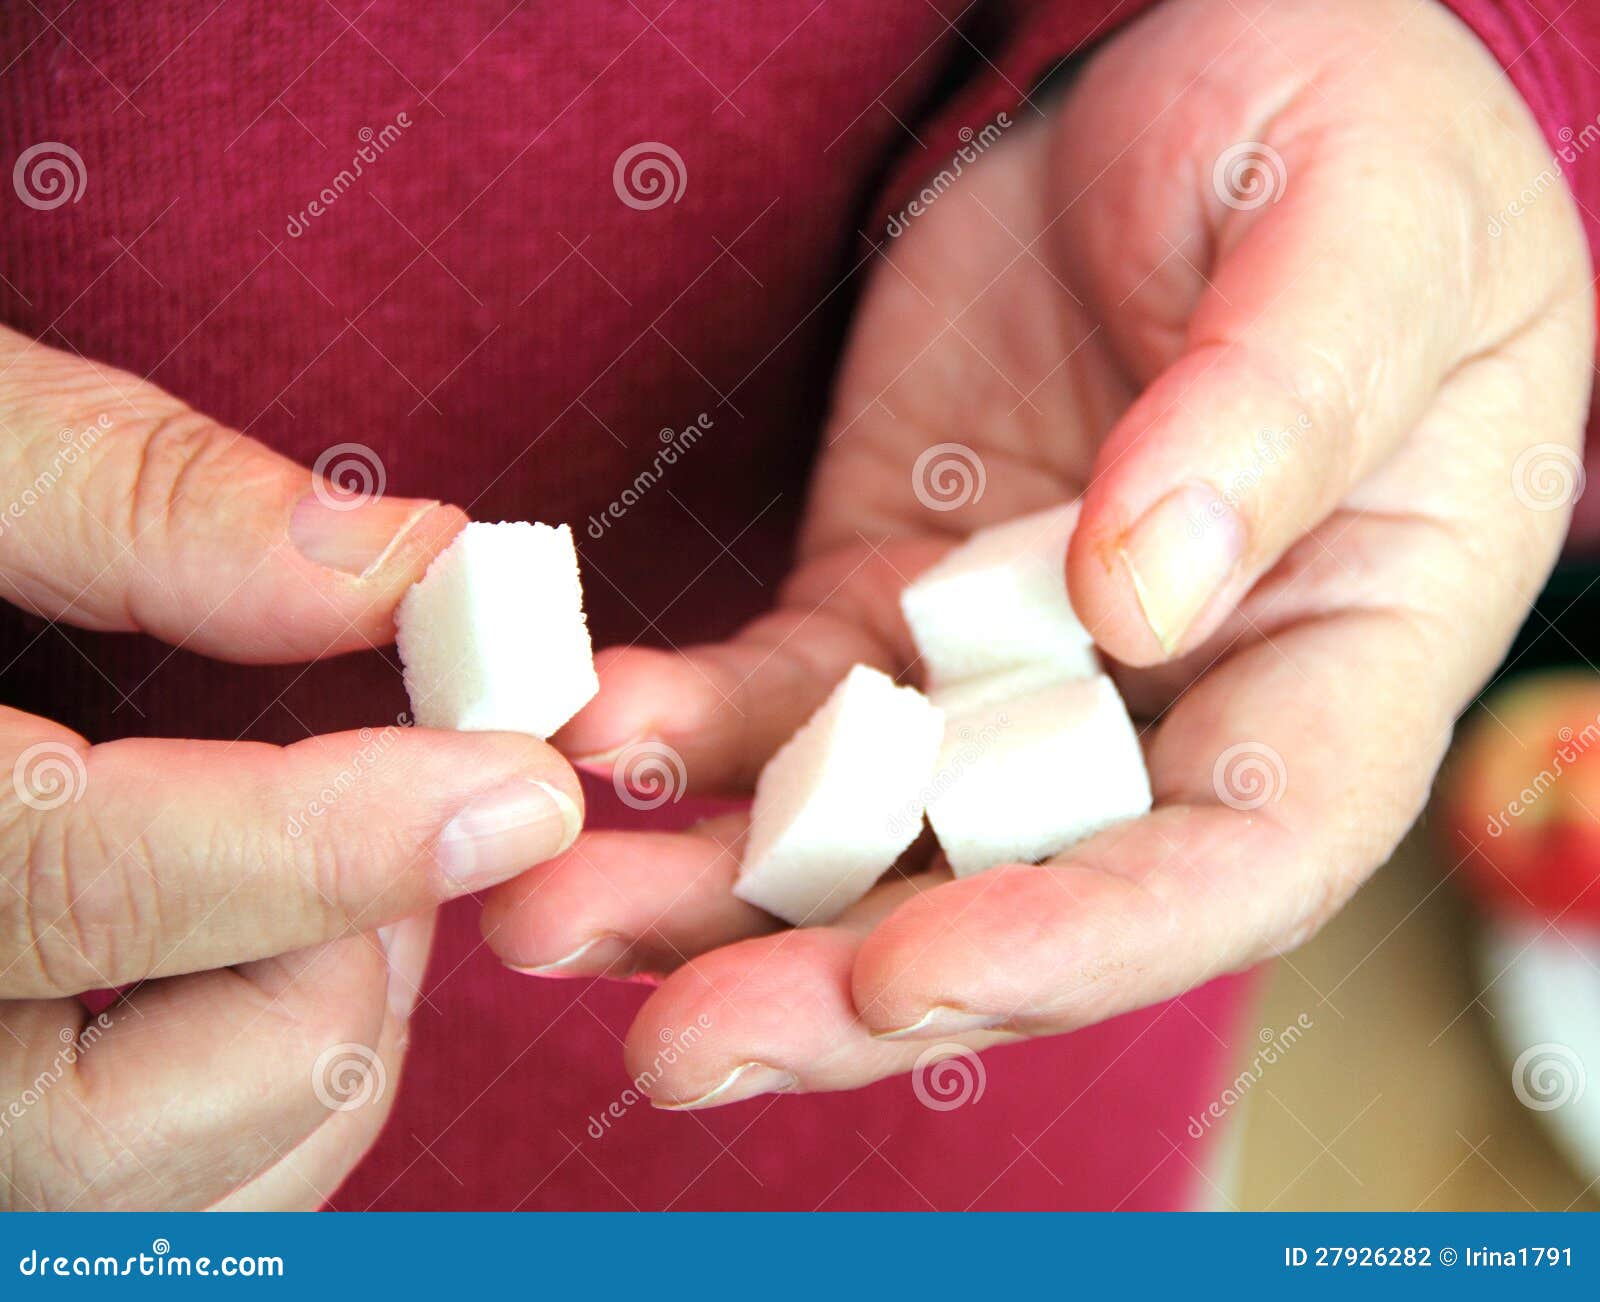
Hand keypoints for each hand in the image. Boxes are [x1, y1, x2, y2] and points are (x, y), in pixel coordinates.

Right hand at [0, 327, 582, 1206]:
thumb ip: (131, 497)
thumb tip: (394, 566)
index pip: (87, 888)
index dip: (333, 846)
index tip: (518, 788)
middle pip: (112, 1129)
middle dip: (334, 978)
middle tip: (431, 820)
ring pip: (138, 1205)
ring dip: (316, 1055)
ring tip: (354, 883)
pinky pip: (133, 1210)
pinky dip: (258, 1114)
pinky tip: (278, 964)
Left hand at [482, 0, 1591, 1106]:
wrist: (1174, 58)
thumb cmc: (1341, 123)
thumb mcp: (1359, 234)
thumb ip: (1273, 414)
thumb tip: (1143, 600)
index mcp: (1340, 656)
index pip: (1232, 865)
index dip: (1078, 946)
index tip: (906, 970)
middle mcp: (1171, 703)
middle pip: (1017, 898)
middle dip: (846, 985)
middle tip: (682, 1040)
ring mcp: (1009, 664)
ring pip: (869, 829)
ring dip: (717, 895)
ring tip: (554, 926)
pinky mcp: (887, 597)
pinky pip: (778, 695)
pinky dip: (679, 730)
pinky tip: (585, 728)